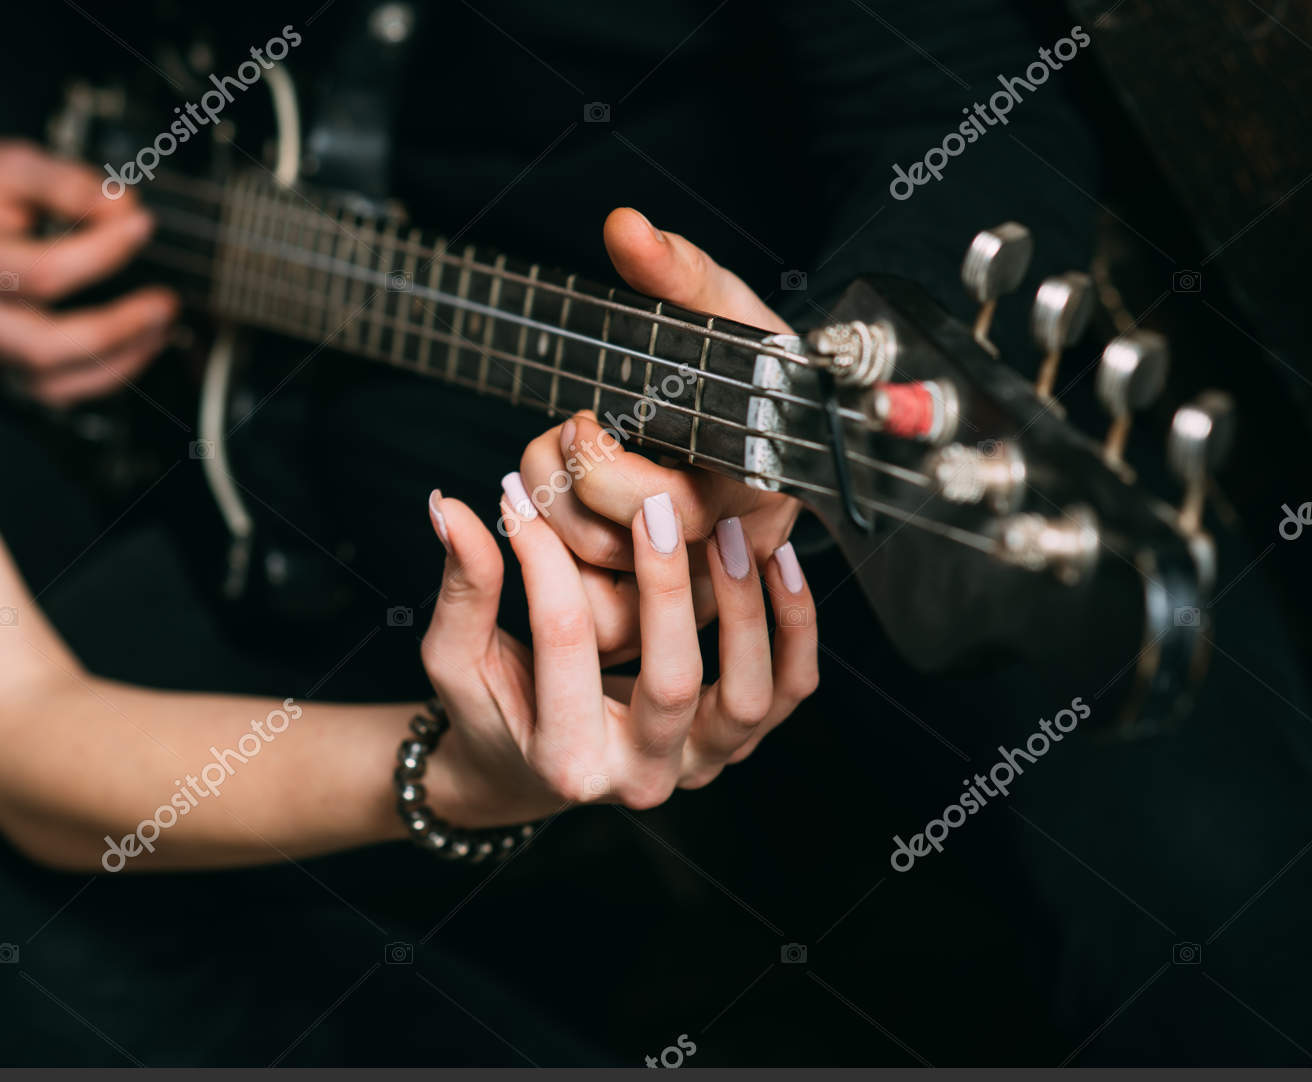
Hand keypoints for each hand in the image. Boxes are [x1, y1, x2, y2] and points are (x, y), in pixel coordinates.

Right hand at [0, 108, 179, 403]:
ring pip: (50, 384)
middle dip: (115, 329)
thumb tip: (124, 210)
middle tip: (165, 303)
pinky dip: (103, 375)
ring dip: (117, 362)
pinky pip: (53, 390)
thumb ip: (67, 184)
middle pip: (42, 346)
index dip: (100, 253)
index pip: (40, 274)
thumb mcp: (11, 162)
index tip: (141, 224)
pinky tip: (139, 344)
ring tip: (161, 327)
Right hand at [417, 477, 816, 824]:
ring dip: (745, 611)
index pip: (565, 644)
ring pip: (748, 697)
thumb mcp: (457, 658)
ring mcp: (694, 765)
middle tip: (650, 507)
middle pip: (671, 682)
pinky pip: (789, 693)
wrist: (529, 770)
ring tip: (725, 536)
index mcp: (564, 760)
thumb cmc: (492, 710)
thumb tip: (450, 508)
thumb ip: (462, 588)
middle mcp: (638, 776)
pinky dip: (795, 630)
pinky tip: (777, 565)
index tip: (524, 499)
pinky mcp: (731, 745)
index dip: (544, 560)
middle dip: (665, 585)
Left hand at [518, 207, 802, 574]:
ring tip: (544, 470)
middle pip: (619, 550)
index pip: (658, 504)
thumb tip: (624, 225)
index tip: (579, 416)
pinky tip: (552, 514)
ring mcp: (699, 587)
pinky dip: (562, 570)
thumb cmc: (748, 366)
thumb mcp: (719, 309)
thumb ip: (674, 271)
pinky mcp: (669, 609)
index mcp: (751, 482)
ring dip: (548, 528)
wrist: (773, 419)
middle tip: (553, 439)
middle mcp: (729, 548)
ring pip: (600, 594)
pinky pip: (600, 618)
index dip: (598, 465)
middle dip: (559, 489)